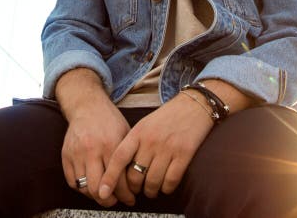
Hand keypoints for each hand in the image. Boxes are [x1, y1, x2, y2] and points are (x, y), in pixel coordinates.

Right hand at [55, 68, 135, 206]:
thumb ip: (128, 158)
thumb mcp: (126, 135)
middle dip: (109, 201)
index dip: (125, 195)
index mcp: (110, 145)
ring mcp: (76, 153)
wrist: (87, 106)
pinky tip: (91, 186)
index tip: (130, 199)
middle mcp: (91, 150)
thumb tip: (135, 183)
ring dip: (95, 196)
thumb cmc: (110, 121)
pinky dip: (82, 188)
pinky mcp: (66, 155)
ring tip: (104, 194)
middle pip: (98, 188)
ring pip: (84, 188)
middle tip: (116, 201)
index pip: (117, 180)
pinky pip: (72, 182)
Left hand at [98, 91, 213, 199]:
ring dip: (151, 191)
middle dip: (134, 188)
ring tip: (151, 191)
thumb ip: (134, 143)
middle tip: (136, 190)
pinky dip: (167, 188)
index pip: (119, 158)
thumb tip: (122, 168)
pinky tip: (166, 186)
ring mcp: (167, 147)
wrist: (193, 105)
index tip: (102, 192)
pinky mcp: (184, 154)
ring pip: (153, 181)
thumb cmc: (167, 117)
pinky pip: (171, 180)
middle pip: (135, 175)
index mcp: (138, 132)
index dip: (109, 177)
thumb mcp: (144, 124)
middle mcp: (150, 141)